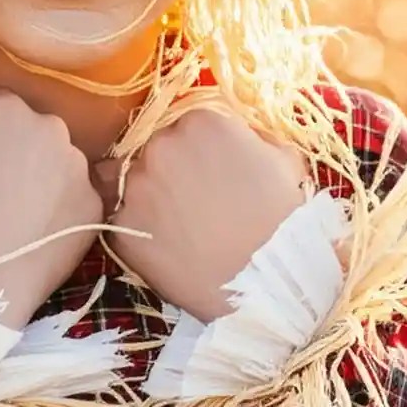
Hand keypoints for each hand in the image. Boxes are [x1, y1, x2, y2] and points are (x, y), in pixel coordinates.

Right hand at [0, 75, 103, 328]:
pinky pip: (77, 193)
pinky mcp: (96, 201)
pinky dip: (61, 205)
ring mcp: (78, 164)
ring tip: (15, 213)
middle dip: (14, 148)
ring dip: (41, 175)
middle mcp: (49, 125)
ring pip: (57, 159)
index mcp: (3, 106)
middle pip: (30, 128)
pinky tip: (37, 228)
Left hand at [97, 110, 306, 322]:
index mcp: (201, 122)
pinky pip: (122, 218)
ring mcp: (135, 186)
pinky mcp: (120, 225)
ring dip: (152, 196)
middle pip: (158, 148)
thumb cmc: (283, 221)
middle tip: (196, 199)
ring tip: (181, 225)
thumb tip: (238, 136)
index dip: (200, 148)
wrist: (264, 284)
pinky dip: (138, 228)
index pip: (188, 124)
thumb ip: (254, 136)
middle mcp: (161, 145)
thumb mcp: (286, 161)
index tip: (211, 169)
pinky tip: (166, 244)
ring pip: (134, 181)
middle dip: (174, 168)